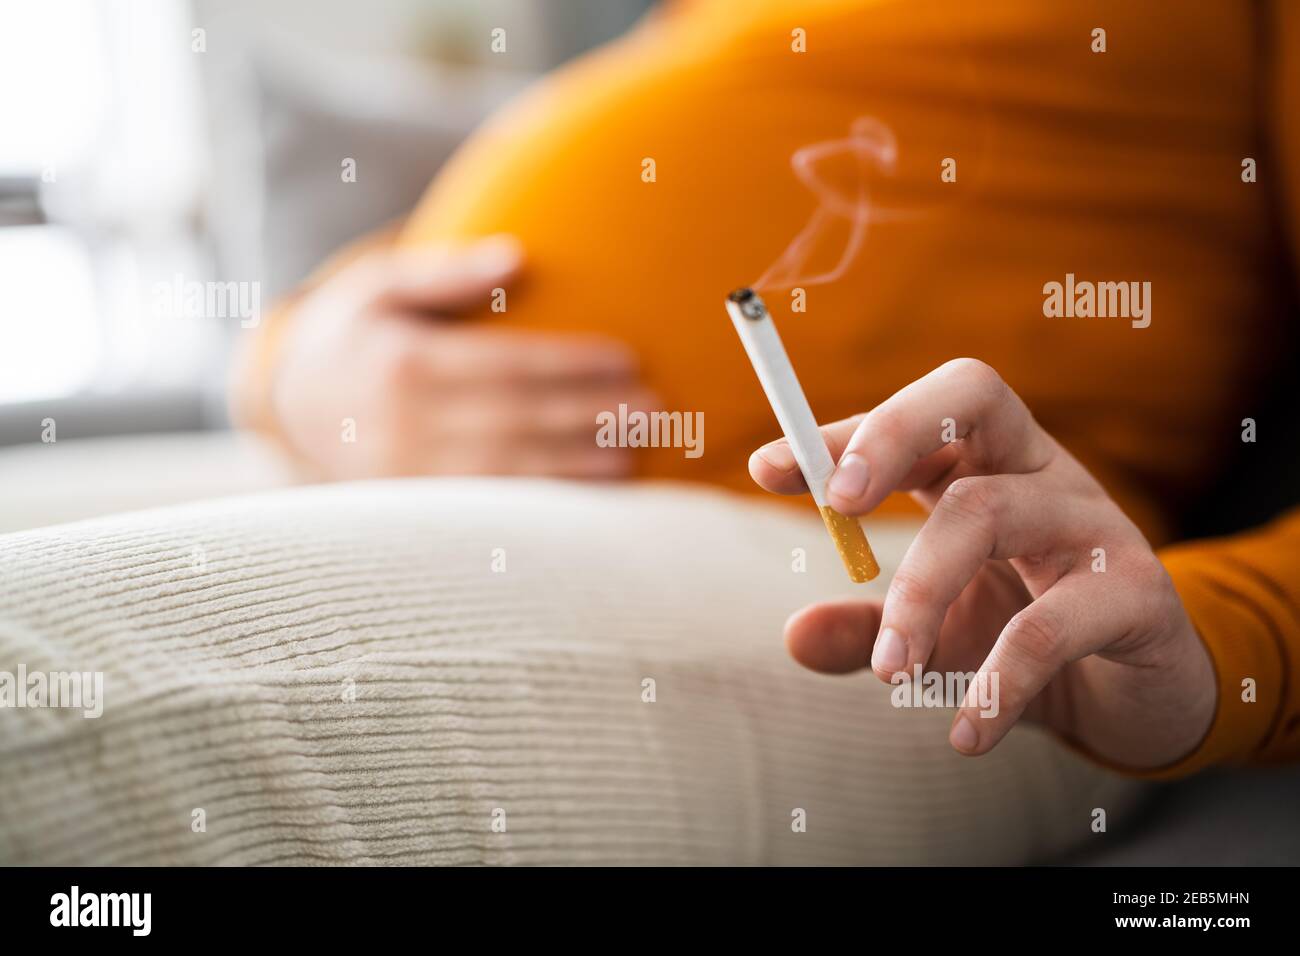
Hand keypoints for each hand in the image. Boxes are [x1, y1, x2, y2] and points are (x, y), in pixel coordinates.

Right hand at [268, 237, 653, 479]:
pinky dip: (543, 507)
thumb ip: (448, 273)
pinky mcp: (416, 509)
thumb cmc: (357, 333)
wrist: (293, 406)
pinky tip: (588, 497)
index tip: (627, 358)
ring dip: (577, 468)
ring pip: (510, 474)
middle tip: (653, 409)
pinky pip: (490, 510)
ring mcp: (412, 476)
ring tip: (635, 454)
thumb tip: (516, 256)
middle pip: (519, 421)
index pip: (508, 366)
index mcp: (408, 365)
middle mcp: (409, 425)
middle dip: (591, 416)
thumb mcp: (382, 287)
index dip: (572, 364)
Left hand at [749, 358, 1215, 769]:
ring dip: (918, 591)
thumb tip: (795, 635)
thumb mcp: (942, 632)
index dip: (841, 432)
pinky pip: (1052, 625)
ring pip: (988, 511)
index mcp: (986, 461)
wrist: (1147, 694)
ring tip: (889, 672)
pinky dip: (997, 683)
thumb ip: (870, 630)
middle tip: (834, 504)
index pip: (915, 412)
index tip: (765, 468)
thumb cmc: (1031, 638)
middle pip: (970, 396)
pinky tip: (966, 732)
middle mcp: (1039, 470)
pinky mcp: (1136, 592)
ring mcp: (1092, 520)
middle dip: (888, 435)